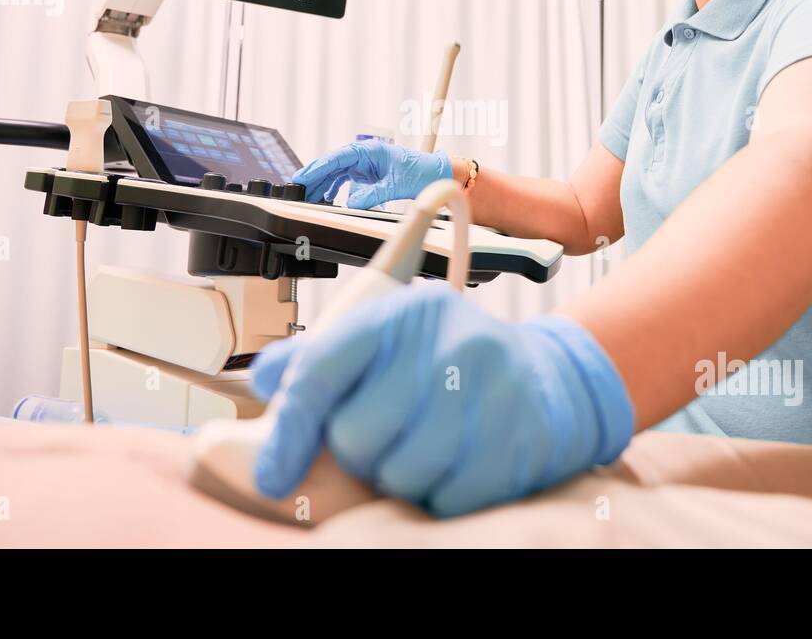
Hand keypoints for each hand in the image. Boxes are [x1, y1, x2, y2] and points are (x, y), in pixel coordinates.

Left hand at [250, 284, 634, 517]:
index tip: (272, 475)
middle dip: (361, 452)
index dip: (289, 429)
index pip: (321, 369)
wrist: (550, 381)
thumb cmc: (450, 367)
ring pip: (397, 473)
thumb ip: (322, 359)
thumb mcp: (390, 342)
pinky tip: (459, 465)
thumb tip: (261, 380)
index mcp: (406, 312)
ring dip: (401, 477)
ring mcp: (490, 390)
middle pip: (353, 435)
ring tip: (427, 449)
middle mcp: (449, 341)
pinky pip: (445, 500)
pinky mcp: (518, 439)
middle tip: (390, 438)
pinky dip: (442, 496)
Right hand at [291, 140, 451, 209]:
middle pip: (332, 165)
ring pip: (336, 173)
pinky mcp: (367, 173)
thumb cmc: (420, 172)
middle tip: (297, 189)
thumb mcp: (395, 186)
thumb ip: (371, 195)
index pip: (337, 158)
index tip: (303, 177)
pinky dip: (335, 189)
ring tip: (308, 197)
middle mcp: (364, 155)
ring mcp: (364, 164)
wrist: (435, 175)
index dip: (318, 168)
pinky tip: (326, 198)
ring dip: (323, 185)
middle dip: (315, 177)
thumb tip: (351, 204)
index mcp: (369, 150)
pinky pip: (345, 180)